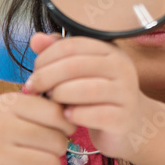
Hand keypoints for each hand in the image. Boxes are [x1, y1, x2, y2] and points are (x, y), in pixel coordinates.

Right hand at [0, 92, 74, 164]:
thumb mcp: (14, 111)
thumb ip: (44, 107)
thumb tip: (81, 109)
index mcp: (9, 104)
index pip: (58, 114)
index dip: (65, 126)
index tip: (57, 131)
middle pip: (58, 142)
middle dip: (57, 150)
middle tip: (42, 151)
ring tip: (33, 164)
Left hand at [26, 33, 154, 161]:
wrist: (129, 124)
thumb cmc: (98, 95)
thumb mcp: (80, 70)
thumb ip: (59, 53)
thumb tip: (36, 40)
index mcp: (110, 50)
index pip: (73, 45)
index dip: (47, 56)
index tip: (35, 70)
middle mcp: (122, 67)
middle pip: (76, 65)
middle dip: (47, 77)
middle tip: (34, 87)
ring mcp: (126, 93)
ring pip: (86, 89)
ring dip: (60, 95)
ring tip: (52, 100)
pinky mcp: (123, 118)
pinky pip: (95, 115)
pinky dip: (75, 115)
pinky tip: (67, 115)